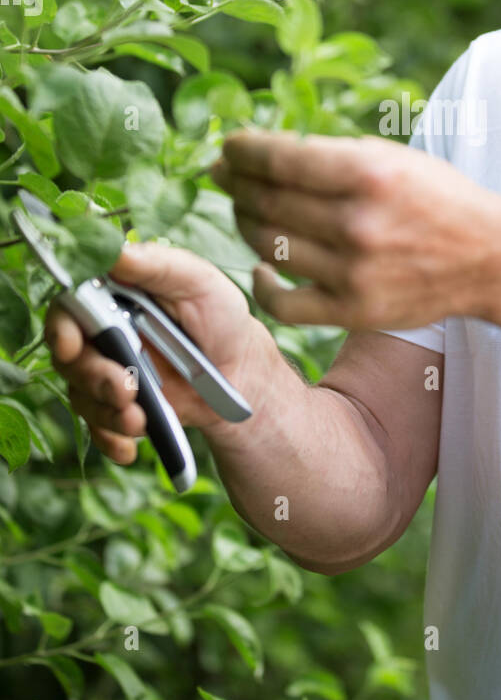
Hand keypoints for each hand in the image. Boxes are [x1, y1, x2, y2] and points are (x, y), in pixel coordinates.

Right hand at [45, 242, 264, 467]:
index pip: (69, 307)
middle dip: (93, 378)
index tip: (71, 346)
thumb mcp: (198, 282)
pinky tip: (130, 448)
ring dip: (107, 412)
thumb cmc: (219, 316)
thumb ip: (159, 265)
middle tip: (125, 389)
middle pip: (69, 358)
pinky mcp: (118, 406)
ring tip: (141, 419)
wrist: (240, 371)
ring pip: (81, 395)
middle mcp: (102, 334)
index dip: (61, 327)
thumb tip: (115, 251)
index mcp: (113, 296)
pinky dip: (111, 440)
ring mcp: (108, 372)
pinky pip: (99, 428)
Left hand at [211, 128, 500, 330]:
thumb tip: (265, 150)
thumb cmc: (438, 199)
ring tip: (244, 210)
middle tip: (224, 175)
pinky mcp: (353, 311)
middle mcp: (358, 223)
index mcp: (369, 174)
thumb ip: (334, 154)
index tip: (228, 148)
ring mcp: (353, 273)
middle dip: (235, 184)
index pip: (279, 160)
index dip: (242, 152)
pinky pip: (284, 303)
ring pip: (268, 246)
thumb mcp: (394, 158)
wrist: (489, 258)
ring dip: (244, 224)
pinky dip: (262, 283)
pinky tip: (261, 266)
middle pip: (266, 202)